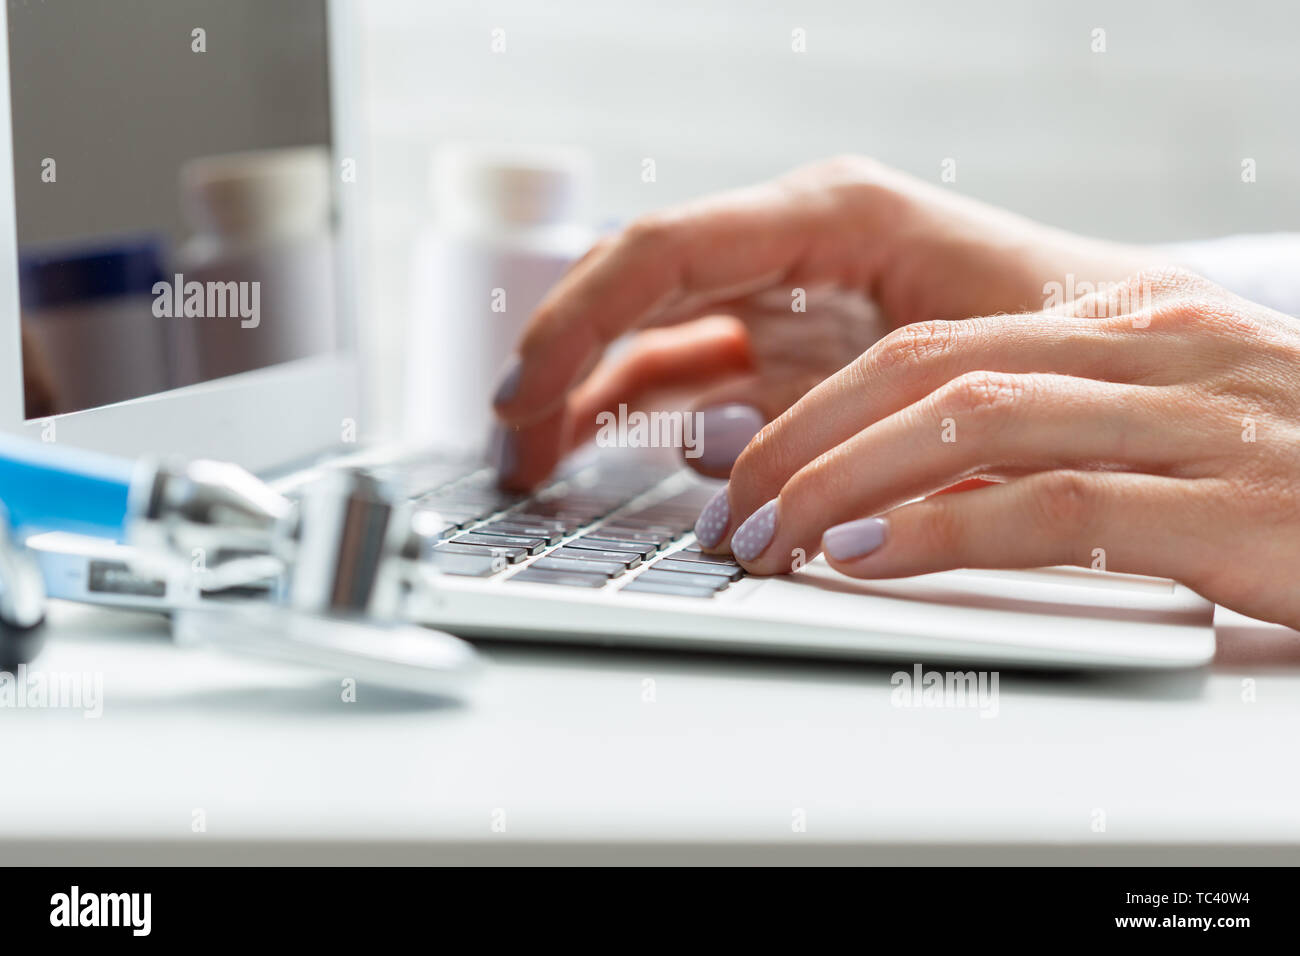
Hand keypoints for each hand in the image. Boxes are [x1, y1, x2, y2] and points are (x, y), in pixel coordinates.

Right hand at [491, 156, 1160, 488]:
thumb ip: (839, 417)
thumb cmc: (1070, 330)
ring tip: (534, 459)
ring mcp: (792, 296)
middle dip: (561, 360)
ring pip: (653, 333)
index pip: (662, 252)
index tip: (523, 392)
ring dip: (587, 392)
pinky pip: (691, 371)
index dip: (575, 320)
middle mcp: (796, 244)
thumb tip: (716, 472)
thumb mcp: (963, 363)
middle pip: (638, 290)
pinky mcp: (796, 347)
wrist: (1137, 351)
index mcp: (831, 214)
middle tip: (510, 441)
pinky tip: (602, 453)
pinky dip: (641, 412)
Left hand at [706, 269, 1299, 630]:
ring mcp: (1197, 421)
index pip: (932, 344)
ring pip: (969, 419)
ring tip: (770, 539)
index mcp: (1132, 328)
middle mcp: (1156, 353)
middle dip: (804, 440)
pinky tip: (866, 562)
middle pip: (926, 368)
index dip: (821, 407)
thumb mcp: (1169, 436)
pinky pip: (1050, 505)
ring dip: (843, 482)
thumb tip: (908, 488)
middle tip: (733, 508)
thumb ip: (1050, 444)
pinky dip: (938, 534)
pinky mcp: (1231, 504)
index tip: (754, 466)